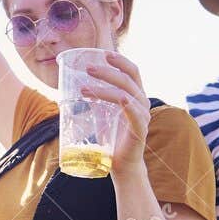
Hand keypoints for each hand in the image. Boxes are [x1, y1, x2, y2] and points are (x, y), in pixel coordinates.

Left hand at [77, 51, 150, 172]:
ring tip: (84, 89)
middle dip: (107, 71)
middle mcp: (142, 103)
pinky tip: (120, 99)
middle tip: (87, 68)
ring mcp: (143, 116)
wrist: (121, 165)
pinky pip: (135, 113)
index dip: (120, 60)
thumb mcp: (102, 113)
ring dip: (105, 88)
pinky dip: (128, 104)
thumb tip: (76, 84)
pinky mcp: (141, 130)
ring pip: (126, 94)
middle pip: (128, 78)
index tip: (104, 53)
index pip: (132, 71)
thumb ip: (97, 99)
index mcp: (135, 96)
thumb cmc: (112, 138)